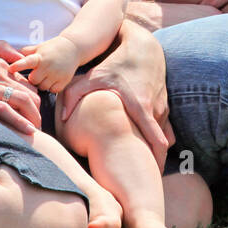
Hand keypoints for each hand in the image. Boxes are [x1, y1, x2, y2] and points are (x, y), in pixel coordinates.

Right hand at [0, 40, 40, 134]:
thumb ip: (0, 48)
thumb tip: (19, 57)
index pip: (26, 82)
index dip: (34, 97)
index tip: (34, 108)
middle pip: (28, 94)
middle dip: (37, 110)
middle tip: (38, 123)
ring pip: (21, 102)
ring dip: (32, 117)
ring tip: (36, 129)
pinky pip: (3, 111)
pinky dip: (18, 121)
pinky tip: (27, 129)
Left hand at [9, 37, 80, 93]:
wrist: (73, 48)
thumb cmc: (52, 48)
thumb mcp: (38, 47)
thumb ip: (25, 52)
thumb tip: (9, 56)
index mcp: (40, 56)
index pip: (27, 61)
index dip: (18, 65)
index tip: (10, 69)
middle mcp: (48, 65)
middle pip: (34, 80)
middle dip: (34, 78)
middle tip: (37, 72)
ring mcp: (57, 74)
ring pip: (43, 87)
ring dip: (42, 83)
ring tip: (46, 75)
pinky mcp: (64, 80)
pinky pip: (52, 90)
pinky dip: (51, 87)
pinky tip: (53, 79)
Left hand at [59, 22, 171, 167]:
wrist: (144, 47)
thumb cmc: (117, 62)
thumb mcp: (95, 76)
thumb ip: (75, 94)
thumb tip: (64, 117)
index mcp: (140, 106)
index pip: (154, 137)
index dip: (155, 156)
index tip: (151, 173)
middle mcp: (155, 109)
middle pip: (161, 143)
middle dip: (154, 161)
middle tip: (147, 181)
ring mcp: (162, 107)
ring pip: (162, 136)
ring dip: (154, 150)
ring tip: (146, 168)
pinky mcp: (164, 105)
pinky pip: (164, 128)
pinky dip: (157, 138)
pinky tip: (149, 148)